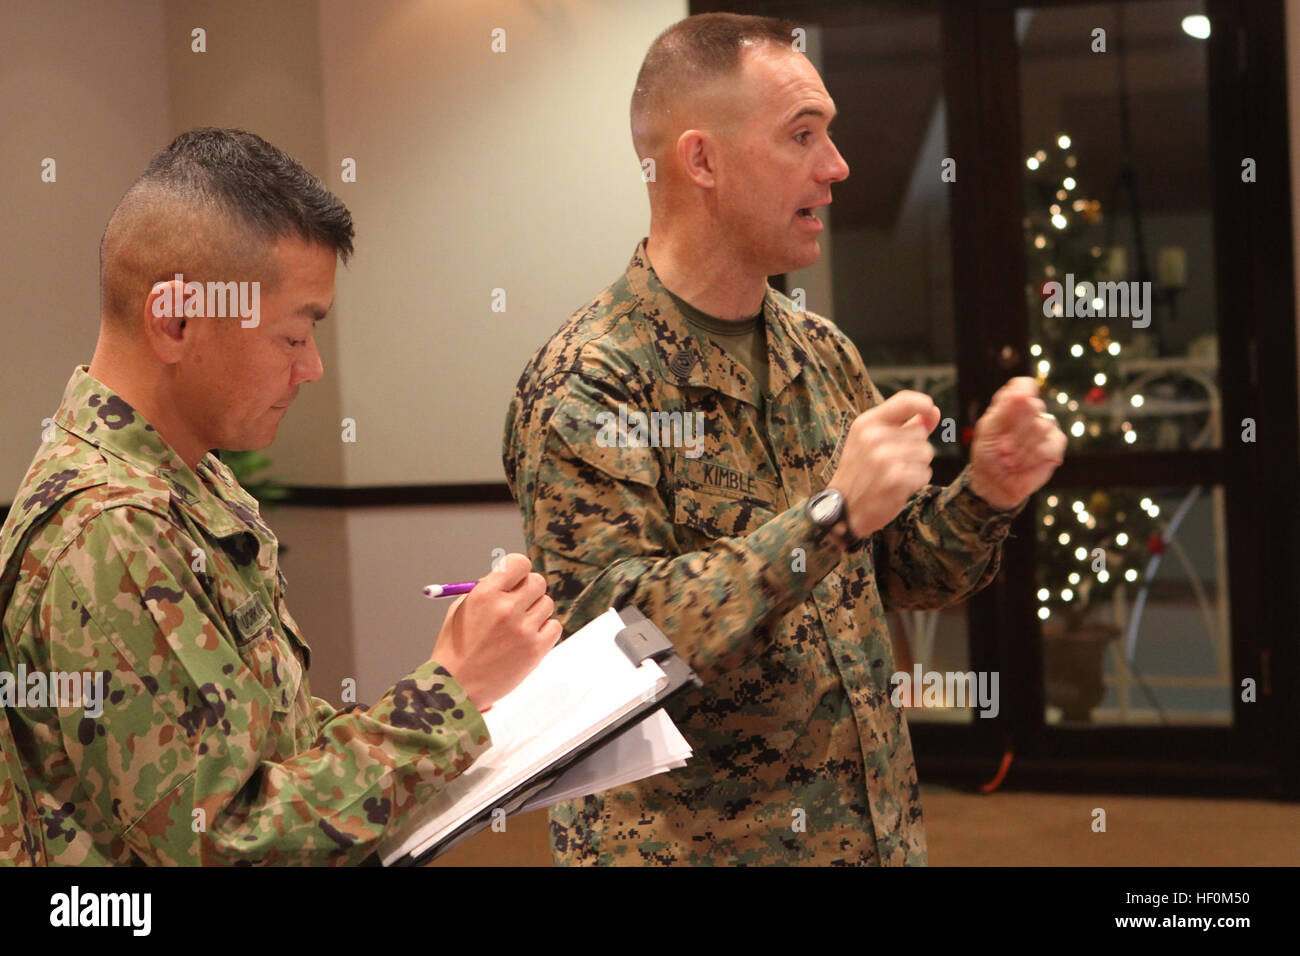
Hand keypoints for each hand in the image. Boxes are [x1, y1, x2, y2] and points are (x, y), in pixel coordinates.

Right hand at [431, 553, 560, 710]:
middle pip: (538, 581)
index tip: (516, 579)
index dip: (519, 570)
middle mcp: (506, 608)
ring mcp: (523, 630)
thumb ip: (487, 588)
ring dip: (535, 612)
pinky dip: (544, 631)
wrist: (456, 687)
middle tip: (520, 603)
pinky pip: (554, 626)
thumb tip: (512, 576)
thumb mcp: (462, 609)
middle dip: (529, 590)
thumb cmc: (457, 646)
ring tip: (517, 628)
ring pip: (547, 604)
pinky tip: (526, 640)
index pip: (519, 563)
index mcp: (485, 594)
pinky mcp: (535, 650)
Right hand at [827, 390, 939, 538]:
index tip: (931, 411)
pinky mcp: (894, 479)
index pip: (904, 401)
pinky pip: (925, 474)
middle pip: (920, 432)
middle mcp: (874, 437)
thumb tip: (934, 410)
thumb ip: (905, 424)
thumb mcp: (872, 441)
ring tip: (894, 474)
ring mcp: (883, 458)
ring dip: (917, 466)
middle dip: (915, 448)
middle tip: (892, 462)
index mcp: (866, 423)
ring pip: (926, 453)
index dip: (924, 403)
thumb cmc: (862, 471)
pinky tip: (897, 487)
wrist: (844, 508)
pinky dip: (916, 482)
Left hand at [967, 377, 1066, 509]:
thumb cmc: (988, 454)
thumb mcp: (988, 431)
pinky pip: (1049, 446)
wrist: (994, 483)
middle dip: (1013, 432)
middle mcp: (1032, 412)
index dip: (1019, 396)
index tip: (1008, 413)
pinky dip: (1031, 458)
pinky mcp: (1057, 444)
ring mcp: (1047, 426)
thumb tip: (1021, 393)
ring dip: (1020, 449)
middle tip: (1001, 448)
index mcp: (1012, 403)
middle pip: (1032, 406)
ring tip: (1009, 460)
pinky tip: (1022, 465)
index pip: (1023, 385)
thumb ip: (1004, 410)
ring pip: (1041, 426)